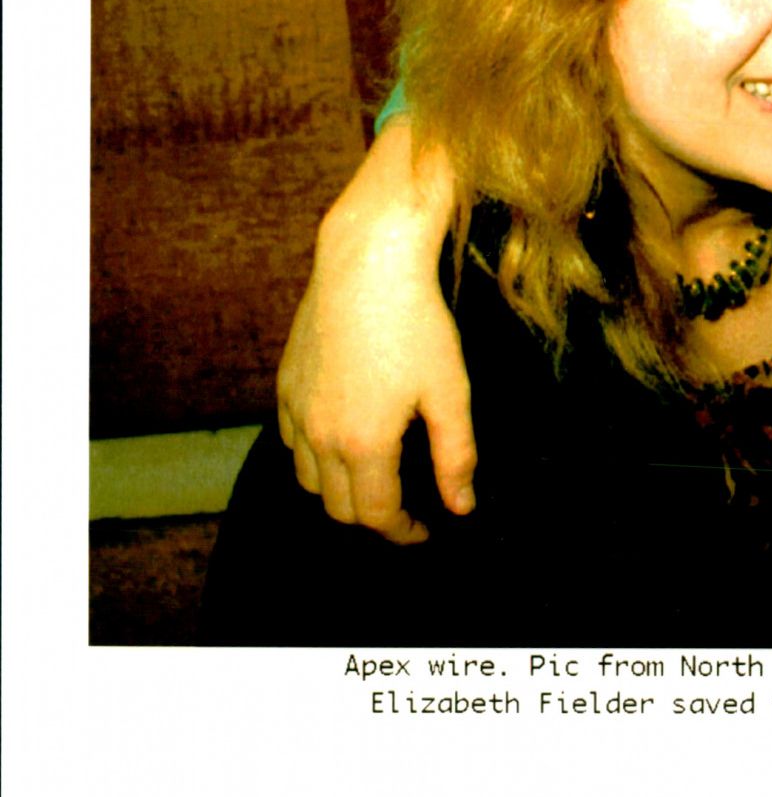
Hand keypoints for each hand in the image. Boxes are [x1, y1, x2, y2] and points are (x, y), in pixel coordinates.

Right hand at [277, 121, 473, 543]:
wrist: (367, 264)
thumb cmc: (417, 323)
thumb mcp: (450, 391)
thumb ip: (455, 456)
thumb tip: (462, 507)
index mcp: (364, 444)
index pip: (378, 514)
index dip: (403, 532)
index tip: (425, 530)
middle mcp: (319, 436)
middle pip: (337, 506)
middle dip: (372, 518)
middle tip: (404, 510)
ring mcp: (295, 410)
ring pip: (307, 478)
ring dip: (338, 491)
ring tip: (372, 480)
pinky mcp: (284, 384)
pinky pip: (289, 441)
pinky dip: (312, 456)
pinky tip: (339, 440)